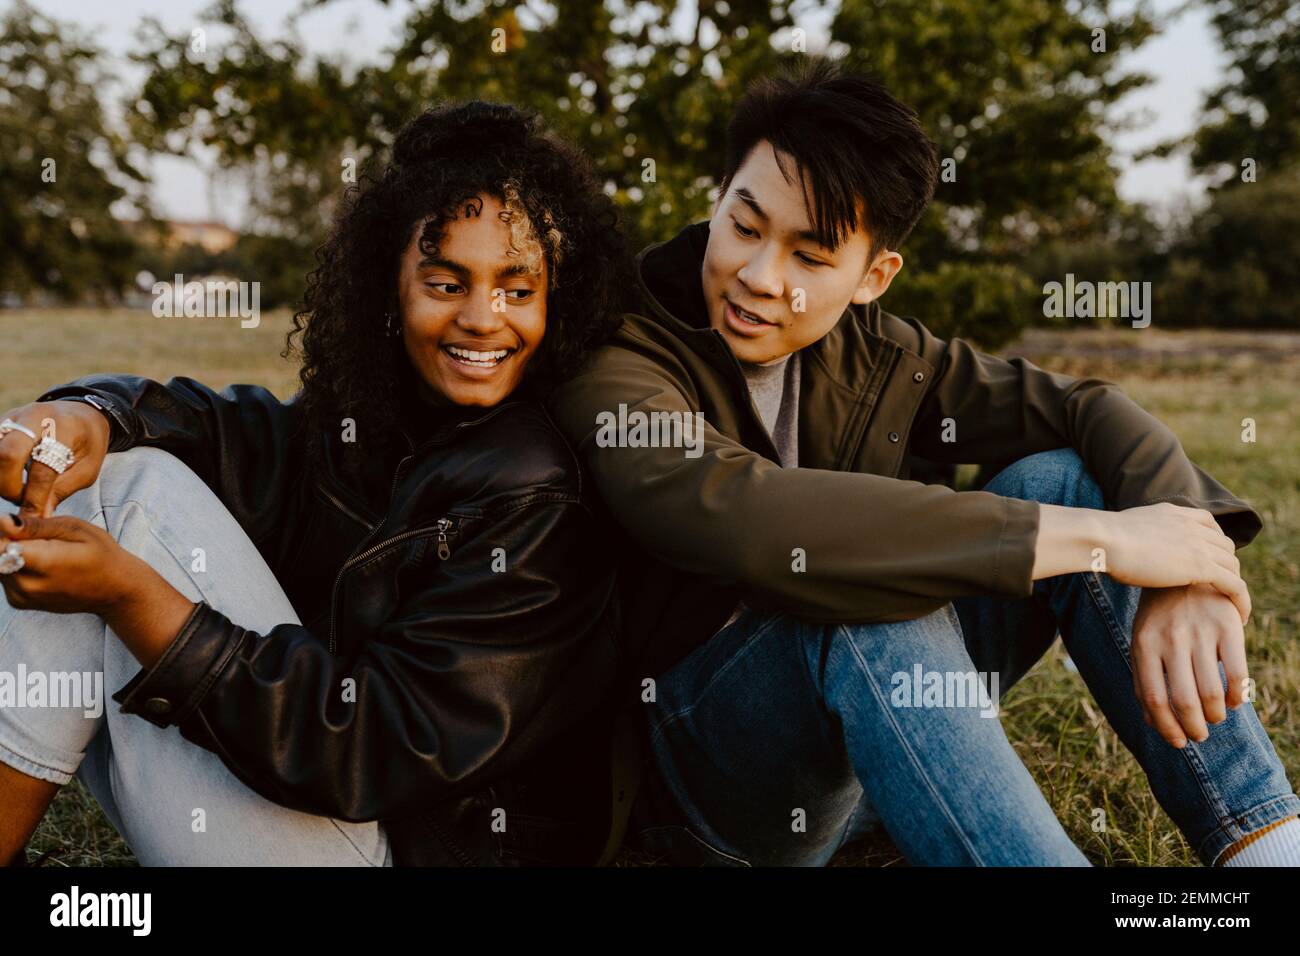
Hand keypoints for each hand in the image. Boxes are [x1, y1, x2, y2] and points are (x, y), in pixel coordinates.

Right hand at [0, 400, 111, 518]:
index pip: (43, 468)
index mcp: (65, 428)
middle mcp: (36, 417)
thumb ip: (62, 490)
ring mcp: (15, 416)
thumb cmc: (88, 443)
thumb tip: (38, 516)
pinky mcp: (2, 420)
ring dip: (0, 477)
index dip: (34, 496)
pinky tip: (8, 478)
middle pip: (6, 455)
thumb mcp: (87, 468)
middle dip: (8, 486)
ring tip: (16, 490)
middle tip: (20, 500)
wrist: (82, 412)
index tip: (32, 516)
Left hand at [0, 511, 195, 668]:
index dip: (7, 529)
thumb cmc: (100, 554)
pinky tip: (41, 562)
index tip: (26, 525)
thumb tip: (4, 521)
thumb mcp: (75, 528)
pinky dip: (15, 564)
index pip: (0, 543)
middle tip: (40, 535)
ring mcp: (20, 597)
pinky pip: (4, 575)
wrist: (114, 590)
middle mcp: (26, 585)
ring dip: (12, 551)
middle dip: (9, 538)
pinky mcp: (18, 602)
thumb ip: (36, 525)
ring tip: (44, 549)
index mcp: (42, 563)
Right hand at [1097, 503, 1249, 624]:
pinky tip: (1240, 617)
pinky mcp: (1201, 566)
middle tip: (1219, 589)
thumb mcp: (1121, 529)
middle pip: (1224, 545)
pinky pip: (1235, 585)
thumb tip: (1118, 544)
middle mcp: (1191, 525)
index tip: (1208, 561)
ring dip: (1234, 584)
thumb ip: (1134, 535)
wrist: (1102, 540)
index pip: (1208, 524)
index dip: (1212, 543)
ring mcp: (1198, 544)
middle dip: (1226, 565)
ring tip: (1230, 605)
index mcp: (1173, 513)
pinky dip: (1242, 601)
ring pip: (1233, 565)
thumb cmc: (1100, 540)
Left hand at [1131, 583, 1248, 748]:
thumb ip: (1143, 677)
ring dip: (1215, 715)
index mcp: (1144, 645)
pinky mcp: (1227, 626)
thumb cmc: (1159, 617)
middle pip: (1184, 700)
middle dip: (1194, 728)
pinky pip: (1237, 672)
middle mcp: (1171, 640)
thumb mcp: (1142, 641)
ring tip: (1214, 718)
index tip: (1178, 742)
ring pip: (1212, 691)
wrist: (1183, 573)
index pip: (1154, 698)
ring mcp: (1200, 632)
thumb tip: (1152, 722)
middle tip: (1199, 735)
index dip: (1167, 728)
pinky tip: (1234, 701)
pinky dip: (1237, 696)